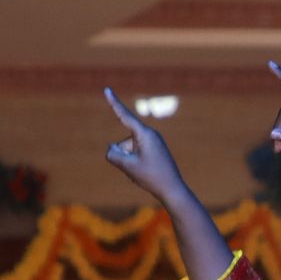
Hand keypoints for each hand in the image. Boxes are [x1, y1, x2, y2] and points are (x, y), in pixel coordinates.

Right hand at [100, 88, 189, 204]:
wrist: (173, 189)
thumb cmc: (152, 177)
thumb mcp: (127, 166)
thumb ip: (113, 154)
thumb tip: (111, 148)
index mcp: (145, 134)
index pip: (125, 116)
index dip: (114, 103)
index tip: (107, 90)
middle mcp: (149, 134)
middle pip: (123, 143)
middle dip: (123, 157)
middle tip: (140, 169)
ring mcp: (151, 142)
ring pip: (127, 150)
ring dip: (129, 162)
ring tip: (145, 172)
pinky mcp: (152, 149)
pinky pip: (134, 154)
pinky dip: (134, 164)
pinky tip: (146, 173)